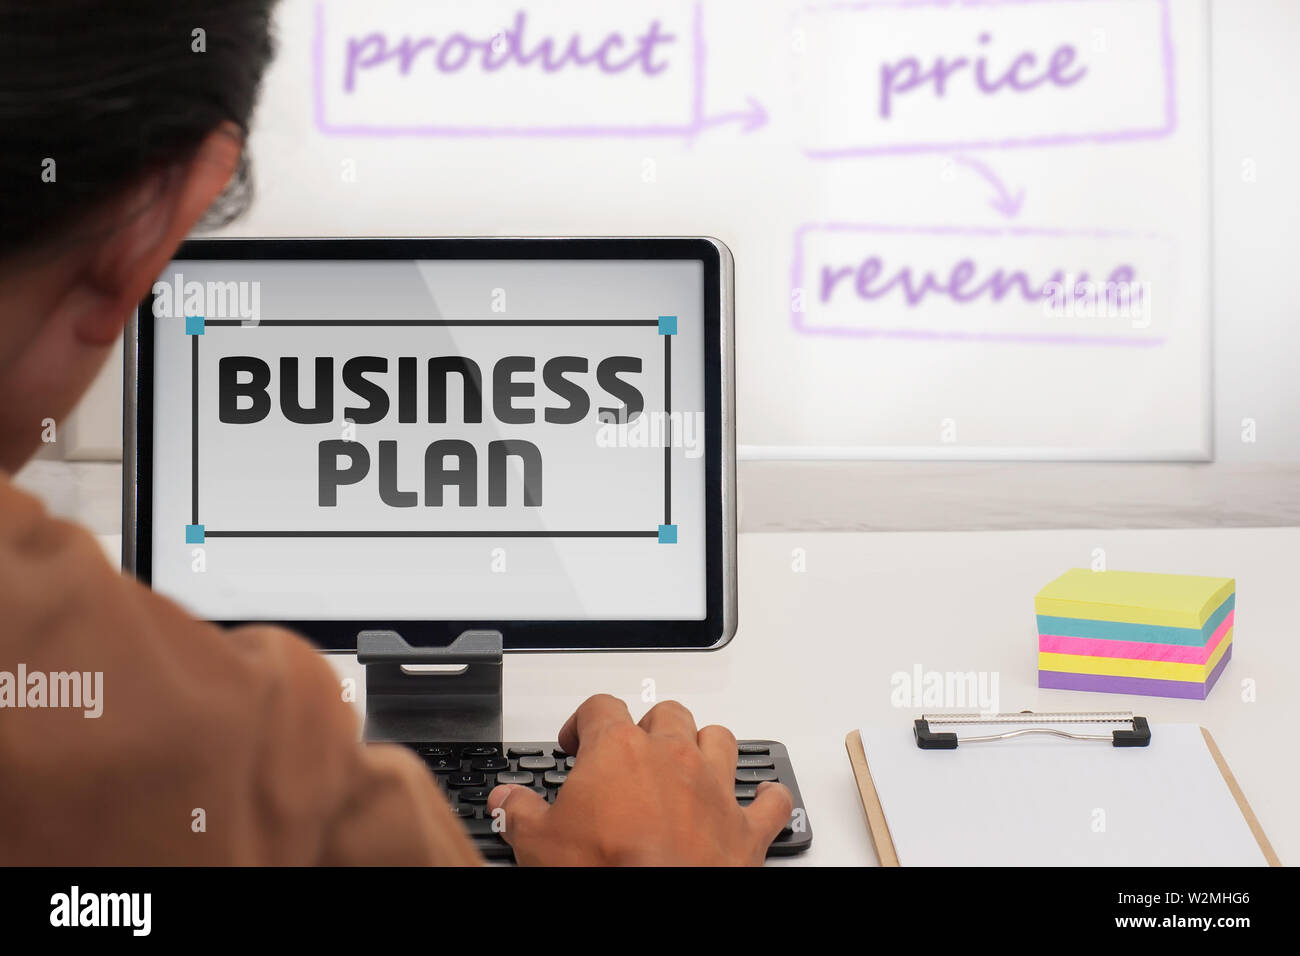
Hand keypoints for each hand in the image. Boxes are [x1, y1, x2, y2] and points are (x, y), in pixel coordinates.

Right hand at [487, 695, 792, 865]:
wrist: (660, 912)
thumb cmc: (608, 872)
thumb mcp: (540, 846)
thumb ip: (519, 813)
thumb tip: (506, 801)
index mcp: (620, 751)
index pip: (601, 707)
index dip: (585, 720)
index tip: (577, 741)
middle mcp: (673, 758)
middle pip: (667, 714)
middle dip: (649, 727)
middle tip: (631, 752)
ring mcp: (715, 790)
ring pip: (720, 740)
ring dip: (706, 748)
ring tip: (689, 764)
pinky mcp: (746, 830)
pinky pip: (771, 802)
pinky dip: (767, 801)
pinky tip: (760, 804)